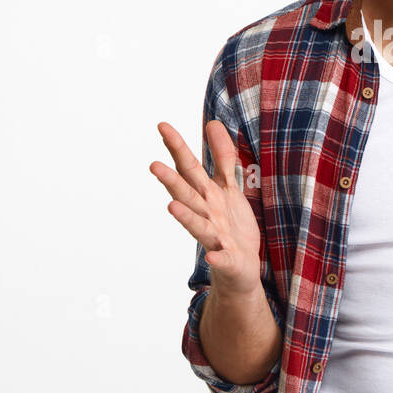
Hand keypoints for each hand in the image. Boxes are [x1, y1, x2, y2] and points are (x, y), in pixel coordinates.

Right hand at [149, 120, 262, 297]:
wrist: (239, 269)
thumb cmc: (230, 225)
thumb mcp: (228, 186)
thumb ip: (222, 156)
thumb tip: (212, 122)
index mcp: (206, 195)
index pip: (189, 167)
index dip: (177, 147)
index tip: (162, 126)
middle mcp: (205, 214)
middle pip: (187, 194)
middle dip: (171, 181)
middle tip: (153, 165)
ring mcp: (215, 237)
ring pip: (197, 225)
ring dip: (184, 216)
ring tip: (170, 206)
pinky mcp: (228, 259)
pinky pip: (222, 259)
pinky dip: (217, 258)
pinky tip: (211, 257)